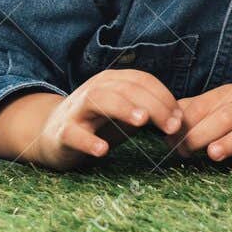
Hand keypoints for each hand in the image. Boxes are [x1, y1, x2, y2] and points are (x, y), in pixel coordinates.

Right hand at [30, 69, 182, 170]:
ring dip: (123, 109)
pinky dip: (88, 141)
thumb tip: (180, 119)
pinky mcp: (63, 132)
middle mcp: (95, 89)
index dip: (164, 97)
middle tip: (172, 126)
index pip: (142, 81)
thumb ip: (148, 113)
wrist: (52, 135)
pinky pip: (74, 134)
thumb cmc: (96, 124)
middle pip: (126, 89)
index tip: (180, 120)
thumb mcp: (125, 115)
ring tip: (141, 122)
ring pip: (100, 100)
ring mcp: (77, 110)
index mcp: (112, 81)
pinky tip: (103, 150)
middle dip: (153, 105)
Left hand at [169, 83, 231, 172]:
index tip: (170, 140)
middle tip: (184, 150)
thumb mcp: (217, 109)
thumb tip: (163, 127)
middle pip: (227, 116)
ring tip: (212, 154)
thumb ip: (191, 114)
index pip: (204, 106)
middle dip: (203, 133)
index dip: (185, 123)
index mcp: (231, 95)